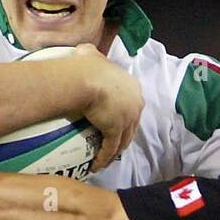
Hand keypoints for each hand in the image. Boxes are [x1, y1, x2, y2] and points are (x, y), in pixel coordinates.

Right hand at [74, 42, 142, 171]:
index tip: (114, 121)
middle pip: (131, 125)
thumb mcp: (91, 54)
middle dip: (124, 135)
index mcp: (132, 87)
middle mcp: (135, 104)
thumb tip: (84, 53)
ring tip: (106, 159)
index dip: (124, 114)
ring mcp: (127, 119)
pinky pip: (111, 149)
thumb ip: (92, 55)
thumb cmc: (86, 65)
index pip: (131, 104)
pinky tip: (97, 166)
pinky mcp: (116, 131)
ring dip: (116, 151)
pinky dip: (104, 158)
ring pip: (124, 140)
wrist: (84, 78)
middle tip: (112, 143)